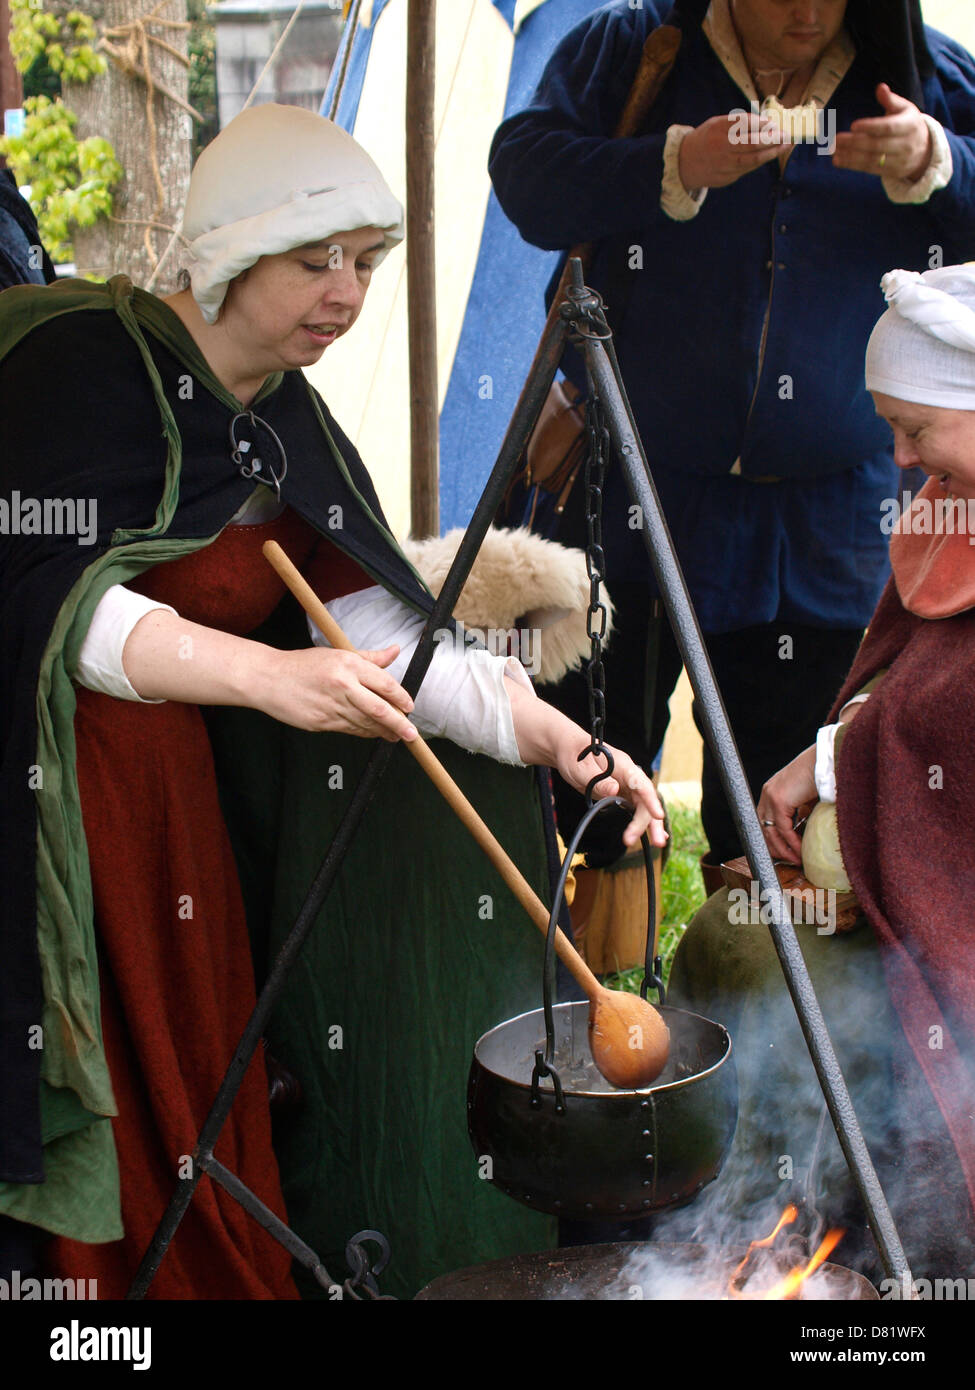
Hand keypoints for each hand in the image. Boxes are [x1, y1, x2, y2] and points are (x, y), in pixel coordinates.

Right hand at [254, 643, 418, 740]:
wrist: (269, 679)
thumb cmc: (304, 665)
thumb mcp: (337, 654)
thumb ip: (370, 658)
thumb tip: (395, 651)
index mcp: (348, 664)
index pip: (385, 683)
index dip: (401, 698)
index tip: (409, 706)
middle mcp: (342, 684)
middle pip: (380, 709)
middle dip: (400, 724)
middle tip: (412, 733)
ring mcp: (332, 705)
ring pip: (366, 723)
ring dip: (384, 731)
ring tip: (396, 735)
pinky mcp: (322, 722)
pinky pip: (351, 730)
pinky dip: (365, 733)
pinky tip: (373, 733)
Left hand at [553, 738, 668, 851]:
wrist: (569, 753)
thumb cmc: (574, 756)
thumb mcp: (581, 768)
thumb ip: (598, 780)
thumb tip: (614, 791)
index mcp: (623, 765)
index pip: (641, 783)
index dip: (651, 800)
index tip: (658, 816)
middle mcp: (629, 776)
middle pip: (645, 800)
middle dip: (650, 821)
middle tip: (656, 842)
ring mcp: (627, 786)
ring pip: (642, 807)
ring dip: (648, 825)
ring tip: (657, 843)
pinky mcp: (622, 795)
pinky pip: (635, 810)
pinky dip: (642, 822)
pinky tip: (651, 835)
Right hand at [678, 112, 784, 191]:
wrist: (684, 164)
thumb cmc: (706, 139)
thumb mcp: (716, 124)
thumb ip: (737, 123)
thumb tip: (764, 122)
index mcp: (718, 129)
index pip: (744, 124)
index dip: (761, 123)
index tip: (772, 122)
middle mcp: (721, 147)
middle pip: (752, 142)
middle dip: (771, 138)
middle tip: (785, 134)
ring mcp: (724, 164)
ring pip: (753, 158)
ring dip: (772, 152)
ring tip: (784, 145)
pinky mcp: (727, 177)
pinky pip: (747, 168)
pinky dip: (761, 161)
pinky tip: (771, 154)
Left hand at [756, 744, 816, 864]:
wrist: (823, 761)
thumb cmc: (819, 775)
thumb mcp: (806, 797)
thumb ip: (800, 811)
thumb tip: (802, 828)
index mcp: (771, 791)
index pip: (763, 820)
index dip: (770, 837)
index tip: (780, 851)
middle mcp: (767, 793)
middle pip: (762, 827)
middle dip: (774, 847)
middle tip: (787, 860)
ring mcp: (771, 796)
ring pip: (771, 831)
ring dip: (783, 849)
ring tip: (795, 860)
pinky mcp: (779, 800)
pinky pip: (783, 829)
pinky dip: (791, 842)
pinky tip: (800, 851)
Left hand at [832, 84, 931, 181]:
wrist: (925, 151)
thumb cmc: (909, 124)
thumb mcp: (905, 109)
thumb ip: (891, 100)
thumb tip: (880, 88)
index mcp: (909, 125)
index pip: (888, 128)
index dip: (870, 127)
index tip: (853, 125)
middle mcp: (905, 144)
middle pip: (877, 145)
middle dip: (855, 143)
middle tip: (837, 139)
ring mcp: (898, 161)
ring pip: (871, 159)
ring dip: (850, 156)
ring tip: (834, 151)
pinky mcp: (891, 172)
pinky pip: (869, 169)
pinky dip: (852, 165)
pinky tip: (839, 159)